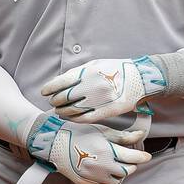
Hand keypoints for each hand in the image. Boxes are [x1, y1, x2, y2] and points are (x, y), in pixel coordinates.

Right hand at [23, 112, 151, 183]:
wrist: (52, 141)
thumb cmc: (77, 131)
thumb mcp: (101, 130)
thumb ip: (122, 136)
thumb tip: (140, 136)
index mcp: (108, 151)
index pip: (133, 158)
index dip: (142, 157)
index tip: (145, 156)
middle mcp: (102, 166)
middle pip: (127, 172)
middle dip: (131, 165)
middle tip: (129, 158)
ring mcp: (93, 176)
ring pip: (116, 181)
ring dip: (120, 174)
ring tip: (116, 164)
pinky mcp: (85, 182)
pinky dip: (108, 180)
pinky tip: (105, 171)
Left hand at [41, 56, 166, 121]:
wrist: (140, 79)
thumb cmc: (115, 70)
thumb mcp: (96, 64)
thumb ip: (78, 73)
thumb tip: (59, 82)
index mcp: (88, 72)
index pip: (62, 81)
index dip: (50, 88)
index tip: (44, 92)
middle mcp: (92, 85)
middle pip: (65, 97)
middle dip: (56, 101)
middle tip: (53, 103)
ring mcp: (99, 99)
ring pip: (73, 109)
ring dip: (62, 111)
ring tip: (58, 111)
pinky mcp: (107, 111)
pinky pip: (85, 118)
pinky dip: (74, 119)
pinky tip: (70, 117)